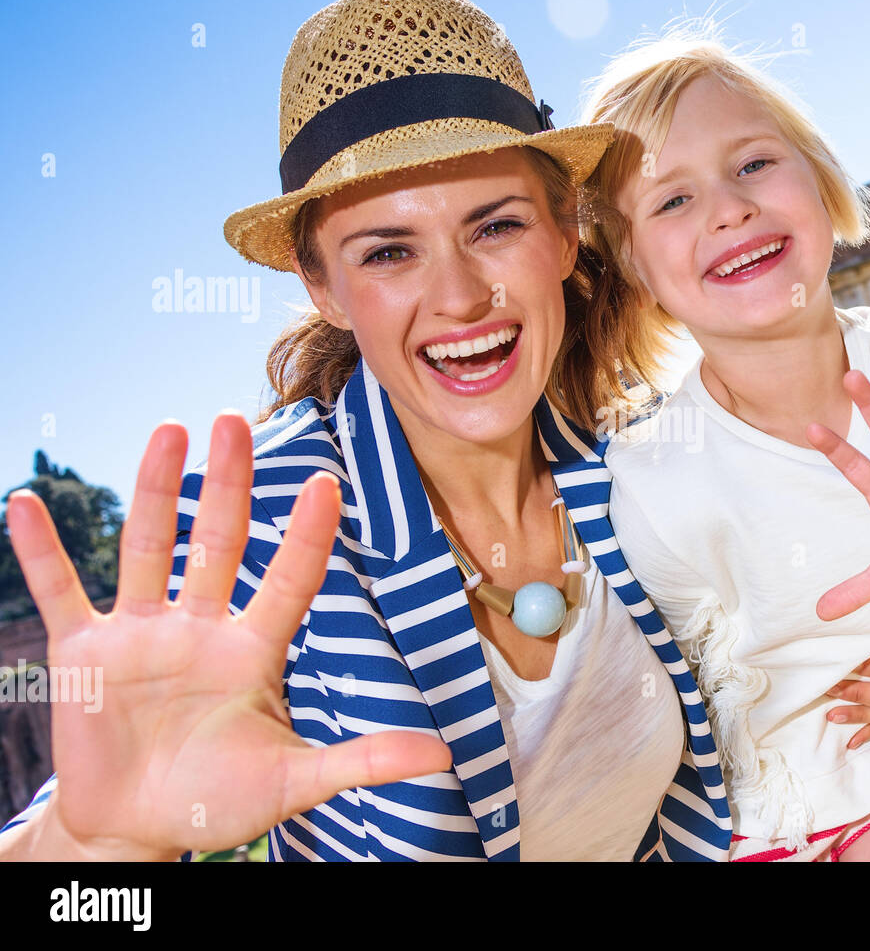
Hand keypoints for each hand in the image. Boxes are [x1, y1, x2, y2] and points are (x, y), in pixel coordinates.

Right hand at [2, 413, 451, 859]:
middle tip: (235, 420)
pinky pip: (62, 592)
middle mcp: (201, 627)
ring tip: (167, 430)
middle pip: (218, 541)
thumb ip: (362, 761)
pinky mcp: (85, 654)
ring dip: (153, 491)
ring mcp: (142, 634)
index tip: (328, 482)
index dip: (307, 535)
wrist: (140, 832)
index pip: (289, 579)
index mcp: (254, 650)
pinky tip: (28, 502)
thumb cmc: (219, 803)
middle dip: (228, 484)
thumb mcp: (294, 782)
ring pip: (150, 548)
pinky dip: (41, 551)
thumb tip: (444, 758)